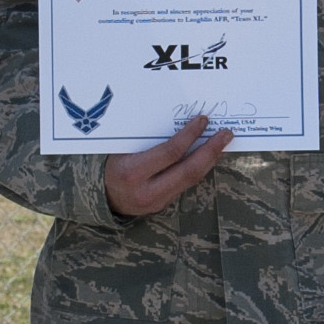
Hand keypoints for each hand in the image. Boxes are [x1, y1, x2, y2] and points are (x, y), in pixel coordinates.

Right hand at [104, 115, 233, 217]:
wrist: (98, 197)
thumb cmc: (108, 165)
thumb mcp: (119, 149)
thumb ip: (146, 139)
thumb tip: (178, 118)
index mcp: (132, 173)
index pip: (170, 153)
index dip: (190, 135)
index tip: (203, 120)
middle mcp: (146, 191)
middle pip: (188, 170)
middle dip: (210, 151)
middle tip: (226, 134)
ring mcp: (156, 201)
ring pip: (191, 180)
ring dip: (209, 160)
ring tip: (222, 143)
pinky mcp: (163, 205)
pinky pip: (185, 184)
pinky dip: (198, 168)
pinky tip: (207, 156)